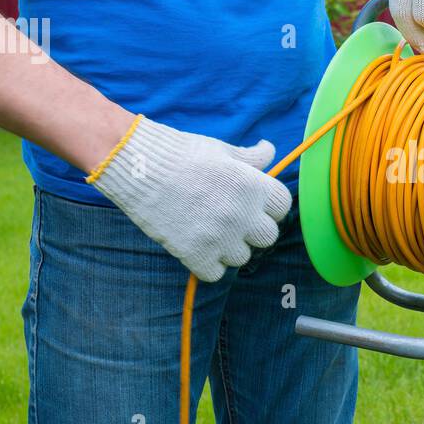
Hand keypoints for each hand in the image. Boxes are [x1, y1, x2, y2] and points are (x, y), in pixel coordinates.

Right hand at [88, 117, 291, 281]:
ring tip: (210, 230)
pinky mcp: (195, 254)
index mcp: (253, 186)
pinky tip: (197, 245)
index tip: (253, 203)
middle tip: (232, 219)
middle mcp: (242, 215)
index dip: (269, 205)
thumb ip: (250, 158)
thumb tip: (269, 150)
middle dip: (253, 229)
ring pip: (242, 258)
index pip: (283, 207)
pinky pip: (215, 273)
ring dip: (230, 248)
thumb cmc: (182, 153)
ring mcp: (220, 237)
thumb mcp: (222, 150)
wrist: (141, 166)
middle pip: (268, 237)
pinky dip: (208, 264)